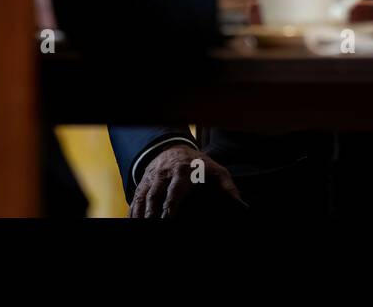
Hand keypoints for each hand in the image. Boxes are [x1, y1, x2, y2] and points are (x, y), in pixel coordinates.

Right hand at [130, 145, 245, 217]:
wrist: (174, 148)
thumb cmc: (198, 164)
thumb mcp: (215, 171)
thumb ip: (227, 187)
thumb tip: (240, 204)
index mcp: (183, 171)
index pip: (175, 189)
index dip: (171, 203)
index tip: (169, 216)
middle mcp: (165, 174)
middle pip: (156, 194)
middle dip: (153, 211)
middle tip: (152, 223)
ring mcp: (152, 178)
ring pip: (143, 196)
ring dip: (141, 212)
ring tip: (141, 224)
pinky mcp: (143, 183)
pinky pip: (136, 197)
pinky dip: (133, 210)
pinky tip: (133, 220)